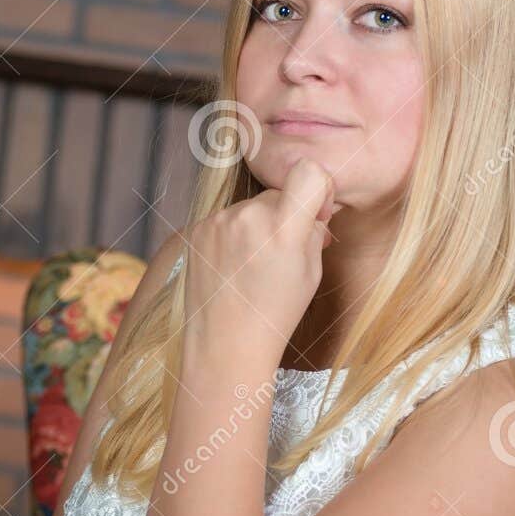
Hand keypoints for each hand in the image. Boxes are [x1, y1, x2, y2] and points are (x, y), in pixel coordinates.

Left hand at [181, 156, 335, 364]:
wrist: (225, 344)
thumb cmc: (275, 313)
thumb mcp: (311, 272)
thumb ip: (313, 231)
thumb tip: (314, 209)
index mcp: (282, 228)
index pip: (308, 171)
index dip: (318, 187)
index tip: (315, 212)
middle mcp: (247, 217)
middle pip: (278, 193)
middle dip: (285, 215)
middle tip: (282, 253)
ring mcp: (217, 222)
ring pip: (250, 207)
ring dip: (257, 226)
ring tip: (253, 266)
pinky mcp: (196, 229)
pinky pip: (226, 220)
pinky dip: (234, 236)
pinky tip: (233, 267)